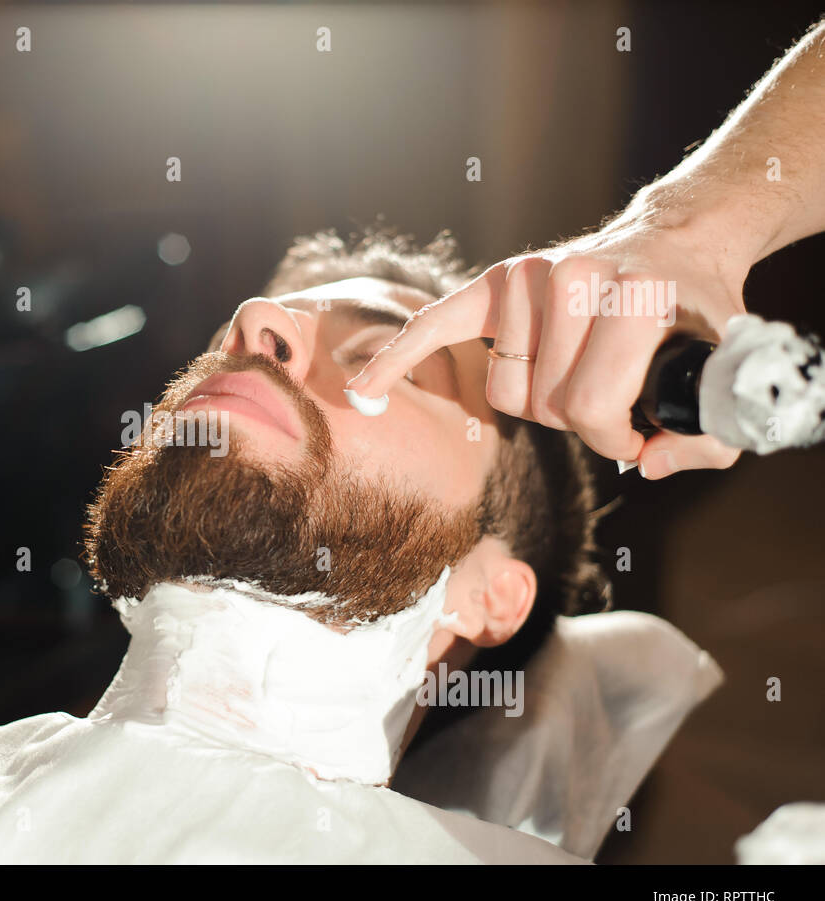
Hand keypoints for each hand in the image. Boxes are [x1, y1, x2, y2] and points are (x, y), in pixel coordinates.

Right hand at [345, 216, 748, 477]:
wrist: (677, 246)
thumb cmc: (699, 320)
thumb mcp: (726, 378)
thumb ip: (703, 440)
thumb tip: (642, 465)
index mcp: (633, 299)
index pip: (588, 407)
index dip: (612, 439)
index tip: (638, 436)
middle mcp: (575, 276)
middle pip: (541, 403)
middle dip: (577, 422)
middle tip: (614, 399)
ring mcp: (529, 274)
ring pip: (503, 389)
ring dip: (535, 400)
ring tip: (579, 374)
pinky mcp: (494, 281)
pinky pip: (434, 326)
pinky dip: (397, 357)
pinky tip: (365, 387)